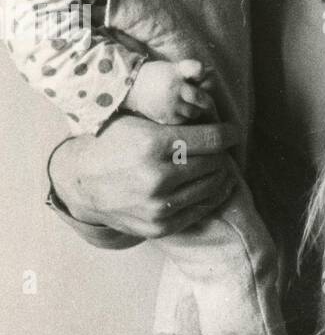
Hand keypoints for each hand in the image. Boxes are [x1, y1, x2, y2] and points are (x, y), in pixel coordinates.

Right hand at [49, 114, 239, 238]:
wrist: (82, 183)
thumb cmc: (112, 144)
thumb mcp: (136, 121)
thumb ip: (172, 117)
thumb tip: (213, 109)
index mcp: (153, 144)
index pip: (211, 138)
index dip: (228, 133)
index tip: (233, 132)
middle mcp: (157, 177)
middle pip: (215, 163)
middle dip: (221, 154)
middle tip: (221, 149)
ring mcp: (159, 205)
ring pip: (212, 187)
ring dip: (220, 175)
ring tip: (218, 166)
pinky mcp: (160, 226)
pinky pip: (201, 210)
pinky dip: (212, 196)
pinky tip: (213, 186)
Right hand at [125, 59, 214, 123]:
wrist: (132, 88)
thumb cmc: (158, 76)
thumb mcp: (173, 67)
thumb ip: (192, 71)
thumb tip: (212, 74)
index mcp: (176, 71)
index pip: (197, 69)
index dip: (202, 72)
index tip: (200, 75)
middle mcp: (174, 88)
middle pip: (202, 98)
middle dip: (206, 100)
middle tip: (203, 100)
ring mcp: (170, 104)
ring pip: (195, 112)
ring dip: (196, 109)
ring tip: (188, 104)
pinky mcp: (167, 117)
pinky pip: (185, 120)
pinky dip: (185, 116)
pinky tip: (178, 110)